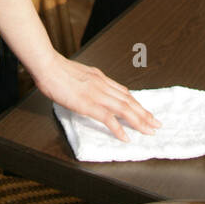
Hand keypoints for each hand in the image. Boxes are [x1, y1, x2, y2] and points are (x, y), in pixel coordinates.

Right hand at [33, 52, 160, 140]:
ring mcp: (97, 94)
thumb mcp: (78, 73)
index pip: (124, 92)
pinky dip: (119, 129)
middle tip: (156, 123)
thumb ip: (87, 82)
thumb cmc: (57, 69)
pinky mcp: (89, 104)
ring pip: (124, 109)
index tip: (145, 111)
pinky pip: (108, 119)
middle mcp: (103, 85)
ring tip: (149, 131)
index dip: (136, 103)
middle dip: (144, 113)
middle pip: (129, 101)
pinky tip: (125, 137)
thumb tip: (89, 90)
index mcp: (100, 77)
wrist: (48, 66)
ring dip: (139, 121)